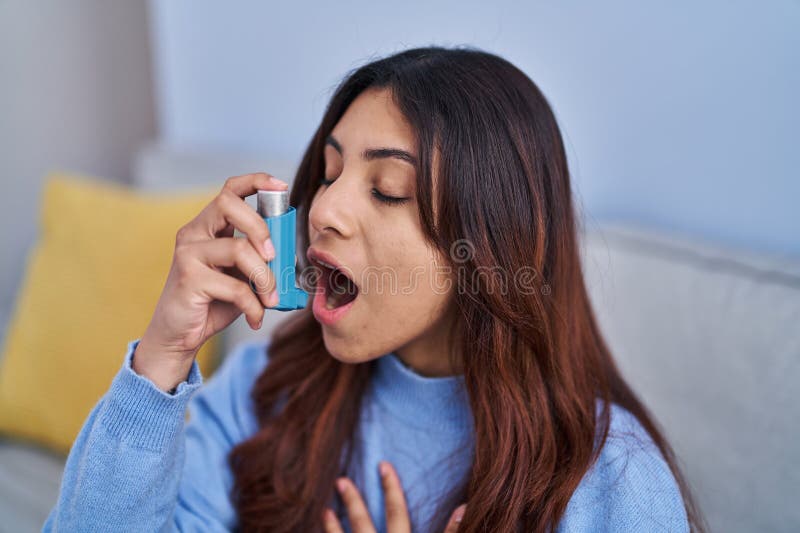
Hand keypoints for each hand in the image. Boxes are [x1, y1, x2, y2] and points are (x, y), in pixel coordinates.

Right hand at [133, 172, 287, 390]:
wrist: (178, 337)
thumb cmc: (213, 303)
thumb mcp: (242, 276)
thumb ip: (259, 260)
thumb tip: (290, 254)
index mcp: (208, 227)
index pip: (229, 190)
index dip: (255, 181)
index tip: (281, 186)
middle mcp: (193, 233)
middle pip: (229, 205)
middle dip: (261, 228)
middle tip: (274, 257)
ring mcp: (187, 254)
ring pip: (239, 249)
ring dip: (265, 278)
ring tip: (271, 300)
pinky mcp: (189, 279)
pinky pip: (236, 286)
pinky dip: (254, 306)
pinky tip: (255, 318)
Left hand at [322, 461, 465, 532]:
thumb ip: (451, 532)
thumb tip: (465, 505)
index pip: (397, 513)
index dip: (391, 489)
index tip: (383, 464)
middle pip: (363, 525)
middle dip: (352, 502)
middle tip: (340, 480)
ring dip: (333, 529)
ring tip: (325, 510)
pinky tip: (324, 532)